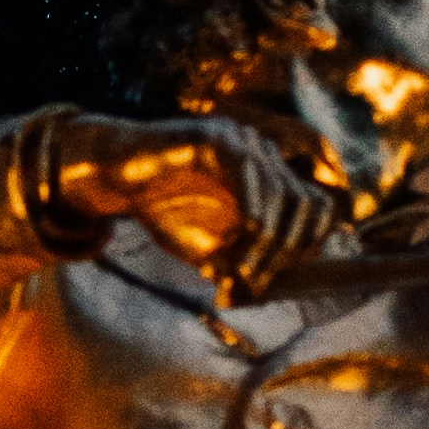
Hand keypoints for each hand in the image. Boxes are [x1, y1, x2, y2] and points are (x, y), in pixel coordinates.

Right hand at [35, 110, 342, 291]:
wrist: (112, 175)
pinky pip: (250, 181)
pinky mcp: (218, 137)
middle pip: (306, 204)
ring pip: (282, 198)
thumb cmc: (160, 207)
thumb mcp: (205, 246)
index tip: (277, 279)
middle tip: (253, 283)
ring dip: (265, 246)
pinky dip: (249, 222)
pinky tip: (230, 249)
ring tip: (239, 276)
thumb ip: (236, 264)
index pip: (316, 207)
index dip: (307, 246)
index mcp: (269, 172)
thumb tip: (261, 290)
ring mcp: (243, 140)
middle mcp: (263, 151)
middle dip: (286, 253)